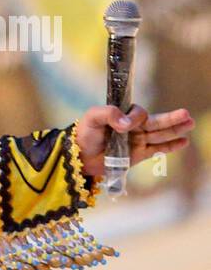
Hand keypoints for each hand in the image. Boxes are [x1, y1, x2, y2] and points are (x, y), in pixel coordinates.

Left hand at [74, 105, 194, 177]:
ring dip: (175, 130)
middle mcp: (134, 127)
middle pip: (156, 121)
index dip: (136, 117)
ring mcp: (138, 141)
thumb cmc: (84, 134)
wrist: (79, 156)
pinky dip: (170, 146)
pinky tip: (183, 141)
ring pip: (160, 134)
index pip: (139, 113)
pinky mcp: (139, 155)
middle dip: (172, 118)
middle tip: (187, 114)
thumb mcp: (92, 118)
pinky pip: (157, 149)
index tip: (126, 125)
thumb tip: (127, 123)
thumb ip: (109, 114)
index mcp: (124, 114)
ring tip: (190, 124)